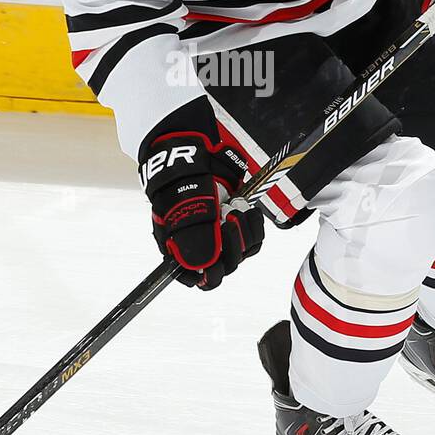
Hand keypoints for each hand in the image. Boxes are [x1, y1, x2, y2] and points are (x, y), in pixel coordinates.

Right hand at [138, 97, 264, 289]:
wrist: (195, 156)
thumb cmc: (182, 184)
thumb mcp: (184, 214)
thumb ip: (195, 244)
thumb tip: (205, 269)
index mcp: (181, 250)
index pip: (199, 278)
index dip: (210, 273)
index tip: (217, 258)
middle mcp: (202, 246)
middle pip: (225, 265)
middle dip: (231, 243)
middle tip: (226, 218)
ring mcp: (221, 234)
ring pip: (243, 252)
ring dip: (243, 231)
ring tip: (233, 207)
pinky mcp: (237, 222)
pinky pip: (254, 237)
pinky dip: (253, 223)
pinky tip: (243, 206)